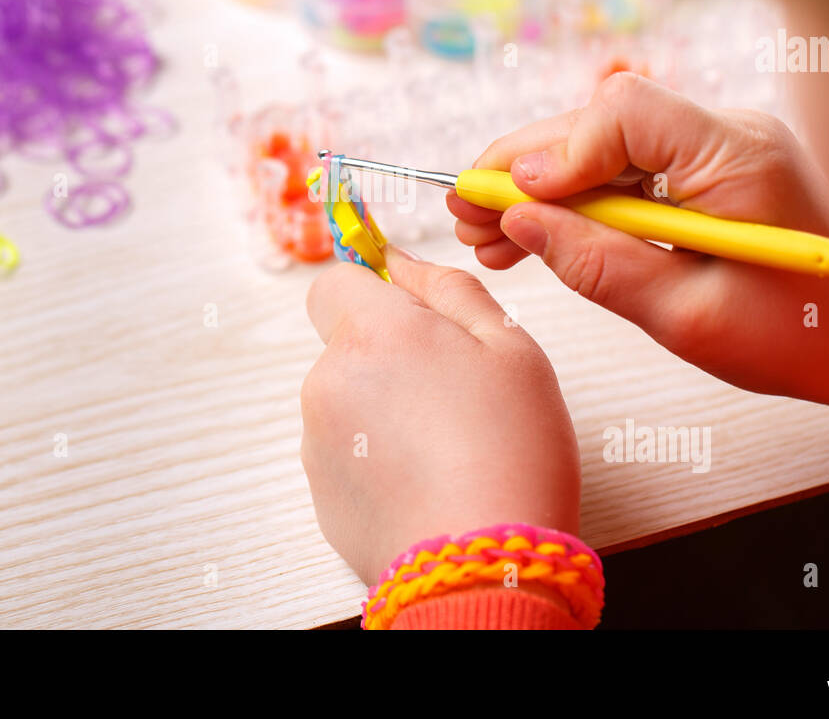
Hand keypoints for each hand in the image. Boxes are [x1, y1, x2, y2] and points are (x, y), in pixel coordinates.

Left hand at [302, 247, 579, 585]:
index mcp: (374, 333)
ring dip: (386, 408)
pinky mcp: (320, 492)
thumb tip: (401, 262)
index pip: (334, 281)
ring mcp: (317, 440)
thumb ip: (449, 290)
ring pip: (348, 399)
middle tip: (458, 393)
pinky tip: (427, 482)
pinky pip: (346, 452)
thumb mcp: (510, 348)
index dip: (372, 292)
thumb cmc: (511, 452)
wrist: (483, 566)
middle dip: (392, 355)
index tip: (413, 319)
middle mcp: (329, 380)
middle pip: (347, 344)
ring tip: (448, 447)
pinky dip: (378, 457)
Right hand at [450, 73, 828, 436]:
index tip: (507, 202)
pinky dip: (575, 201)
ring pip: (602, 144)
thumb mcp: (687, 317)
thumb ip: (598, 265)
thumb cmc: (797, 339)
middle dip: (527, 168)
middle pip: (602, 121)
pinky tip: (530, 234)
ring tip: (485, 236)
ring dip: (541, 187)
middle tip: (465, 217)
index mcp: (739, 157)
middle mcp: (727, 132)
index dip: (556, 150)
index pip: (627, 112)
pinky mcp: (705, 168)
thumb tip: (519, 222)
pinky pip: (624, 168)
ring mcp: (716, 145)